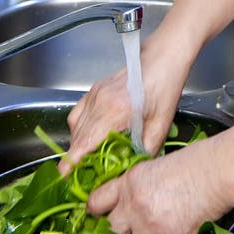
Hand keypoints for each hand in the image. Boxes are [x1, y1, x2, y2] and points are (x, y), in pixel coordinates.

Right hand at [58, 48, 185, 175]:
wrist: (165, 56)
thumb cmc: (166, 86)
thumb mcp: (161, 124)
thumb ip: (146, 151)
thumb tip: (133, 171)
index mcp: (116, 111)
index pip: (84, 142)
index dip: (72, 162)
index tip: (67, 177)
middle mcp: (100, 101)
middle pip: (77, 137)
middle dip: (77, 157)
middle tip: (87, 173)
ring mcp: (95, 93)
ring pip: (75, 125)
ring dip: (80, 142)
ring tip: (92, 155)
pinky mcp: (96, 89)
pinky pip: (79, 113)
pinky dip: (81, 127)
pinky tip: (93, 134)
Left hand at [87, 138, 230, 233]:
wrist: (218, 171)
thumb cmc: (196, 160)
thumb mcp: (158, 165)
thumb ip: (141, 185)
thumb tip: (137, 200)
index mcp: (129, 182)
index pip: (96, 202)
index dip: (96, 212)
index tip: (100, 218)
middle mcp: (134, 206)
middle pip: (110, 233)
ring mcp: (150, 226)